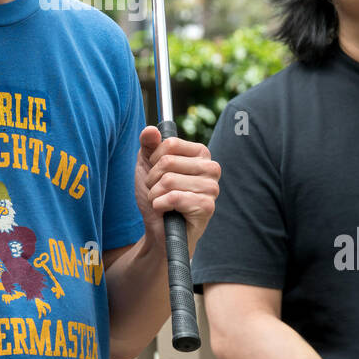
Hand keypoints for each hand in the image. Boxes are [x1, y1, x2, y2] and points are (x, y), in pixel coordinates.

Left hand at [135, 126, 220, 254]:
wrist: (157, 229)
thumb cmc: (156, 195)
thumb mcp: (147, 166)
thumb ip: (148, 145)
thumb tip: (151, 129)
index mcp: (200, 153)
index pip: (170, 143)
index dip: (153, 159)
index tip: (155, 172)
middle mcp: (211, 168)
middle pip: (168, 161)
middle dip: (152, 179)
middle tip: (158, 191)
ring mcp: (212, 188)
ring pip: (169, 181)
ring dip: (155, 194)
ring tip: (161, 202)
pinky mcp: (207, 206)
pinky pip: (174, 198)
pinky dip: (160, 205)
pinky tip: (165, 211)